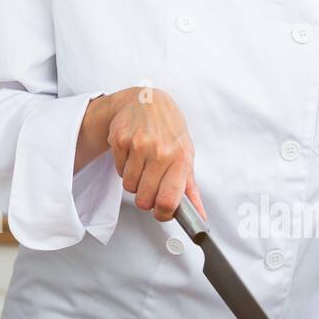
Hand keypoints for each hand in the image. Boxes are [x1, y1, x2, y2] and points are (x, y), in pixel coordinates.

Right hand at [88, 87, 206, 222]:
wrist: (147, 101)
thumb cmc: (169, 129)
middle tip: (151, 184)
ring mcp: (138, 145)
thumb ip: (190, 188)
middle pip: (144, 199)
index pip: (168, 201)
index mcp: (180, 158)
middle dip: (146, 198)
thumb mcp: (186, 154)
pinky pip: (119, 171)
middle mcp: (160, 152)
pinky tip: (133, 154)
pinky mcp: (120, 140)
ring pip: (129, 187)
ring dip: (135, 181)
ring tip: (142, 165)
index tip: (162, 212)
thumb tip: (199, 216)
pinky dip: (124, 167)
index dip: (163, 214)